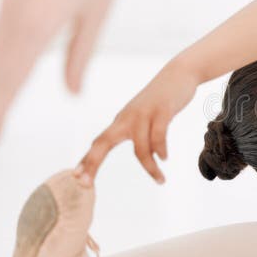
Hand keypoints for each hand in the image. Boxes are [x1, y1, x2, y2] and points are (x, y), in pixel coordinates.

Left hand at [77, 62, 198, 183]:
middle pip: (103, 142)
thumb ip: (140, 132)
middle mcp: (127, 117)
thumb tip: (146, 154)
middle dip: (92, 162)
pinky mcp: (162, 110)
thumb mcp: (144, 116)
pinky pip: (158, 135)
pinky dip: (161, 149)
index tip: (76, 178)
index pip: (99, 143)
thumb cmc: (161, 99)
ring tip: (161, 180)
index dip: (87, 160)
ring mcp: (144, 113)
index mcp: (122, 121)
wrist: (179, 73)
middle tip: (86, 183)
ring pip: (140, 147)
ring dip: (150, 167)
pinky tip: (165, 158)